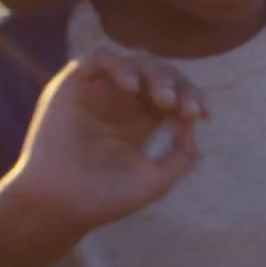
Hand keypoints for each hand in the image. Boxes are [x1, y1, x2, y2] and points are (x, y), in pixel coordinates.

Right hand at [3, 49, 207, 236]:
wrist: (61, 207)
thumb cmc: (105, 199)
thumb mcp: (156, 180)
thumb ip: (182, 155)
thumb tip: (192, 122)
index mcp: (141, 119)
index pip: (174, 91)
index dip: (192, 95)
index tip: (204, 114)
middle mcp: (120, 101)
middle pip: (159, 72)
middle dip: (178, 84)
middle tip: (182, 107)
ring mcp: (96, 92)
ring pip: (134, 60)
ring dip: (155, 74)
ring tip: (163, 101)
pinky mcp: (70, 87)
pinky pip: (97, 58)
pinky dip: (119, 65)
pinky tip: (132, 88)